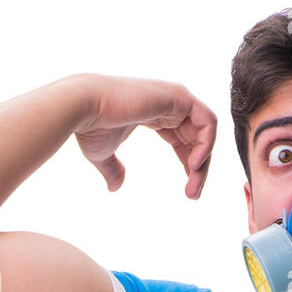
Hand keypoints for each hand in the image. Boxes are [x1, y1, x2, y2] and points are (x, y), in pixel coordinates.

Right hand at [73, 74, 216, 198]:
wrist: (84, 107)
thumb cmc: (91, 126)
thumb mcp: (103, 154)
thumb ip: (113, 169)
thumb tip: (114, 188)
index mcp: (156, 113)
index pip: (184, 139)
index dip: (189, 164)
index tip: (188, 189)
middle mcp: (169, 104)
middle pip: (198, 138)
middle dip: (199, 169)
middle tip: (193, 194)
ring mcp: (176, 98)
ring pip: (206, 132)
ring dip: (204, 162)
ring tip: (194, 185)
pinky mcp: (179, 97)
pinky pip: (207, 122)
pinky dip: (207, 144)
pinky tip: (195, 164)